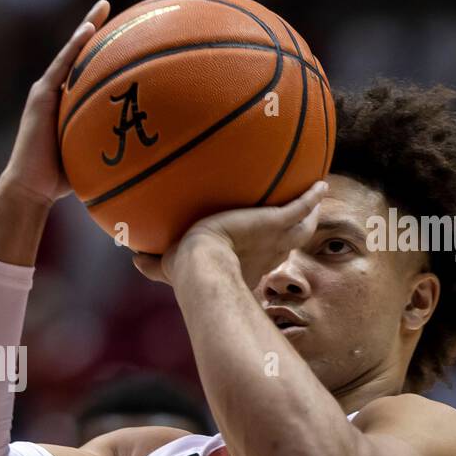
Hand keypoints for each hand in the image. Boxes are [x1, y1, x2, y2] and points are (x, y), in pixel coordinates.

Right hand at [0, 0, 110, 206]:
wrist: (30, 188)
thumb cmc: (58, 181)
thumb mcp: (88, 155)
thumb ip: (107, 145)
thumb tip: (142, 150)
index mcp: (63, 104)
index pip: (83, 70)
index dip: (99, 50)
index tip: (118, 32)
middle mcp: (53, 93)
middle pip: (76, 55)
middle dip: (92, 28)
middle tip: (109, 5)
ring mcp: (45, 93)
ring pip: (69, 55)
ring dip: (85, 29)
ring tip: (103, 6)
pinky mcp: (40, 97)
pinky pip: (61, 66)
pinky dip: (74, 47)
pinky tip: (89, 29)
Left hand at [132, 180, 328, 285]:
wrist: (202, 268)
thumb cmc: (185, 273)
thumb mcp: (167, 267)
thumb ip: (153, 265)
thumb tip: (134, 261)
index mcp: (245, 263)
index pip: (259, 255)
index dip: (265, 249)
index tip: (264, 242)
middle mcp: (264, 252)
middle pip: (287, 241)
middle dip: (295, 230)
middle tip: (302, 215)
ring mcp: (273, 238)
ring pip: (302, 226)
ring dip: (310, 212)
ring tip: (318, 195)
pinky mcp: (275, 222)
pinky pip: (300, 206)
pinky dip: (311, 196)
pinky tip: (322, 183)